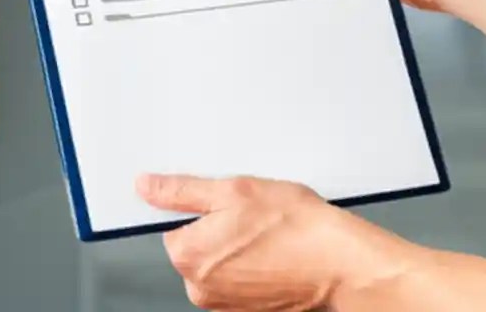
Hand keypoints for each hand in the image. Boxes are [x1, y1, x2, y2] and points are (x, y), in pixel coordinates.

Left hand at [137, 174, 398, 310]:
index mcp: (187, 256)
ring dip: (236, 246)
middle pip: (195, 245)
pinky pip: (239, 278)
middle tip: (251, 213)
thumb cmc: (294, 227)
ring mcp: (224, 304)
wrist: (339, 263)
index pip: (172, 225)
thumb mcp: (233, 191)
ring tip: (267, 231)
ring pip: (218, 262)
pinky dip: (252, 264)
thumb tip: (146, 186)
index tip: (221, 201)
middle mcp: (199, 287)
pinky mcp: (247, 309)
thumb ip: (182, 190)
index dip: (198, 208)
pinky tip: (274, 249)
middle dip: (218, 227)